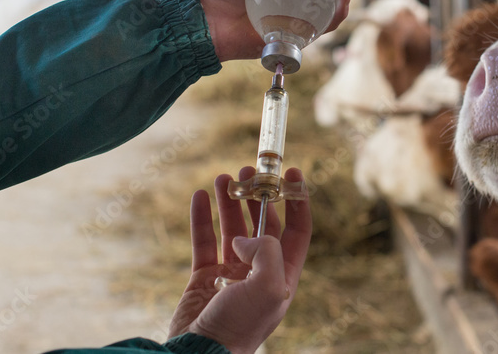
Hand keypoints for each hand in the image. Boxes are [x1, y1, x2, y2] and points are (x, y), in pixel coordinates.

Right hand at [167, 167, 311, 353]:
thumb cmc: (240, 327)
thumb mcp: (268, 286)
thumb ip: (267, 251)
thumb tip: (243, 236)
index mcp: (283, 276)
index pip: (297, 231)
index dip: (297, 200)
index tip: (291, 172)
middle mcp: (259, 273)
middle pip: (263, 225)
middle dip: (259, 196)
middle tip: (250, 170)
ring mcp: (231, 275)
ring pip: (232, 229)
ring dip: (230, 201)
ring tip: (224, 177)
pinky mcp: (203, 279)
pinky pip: (203, 241)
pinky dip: (201, 218)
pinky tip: (200, 196)